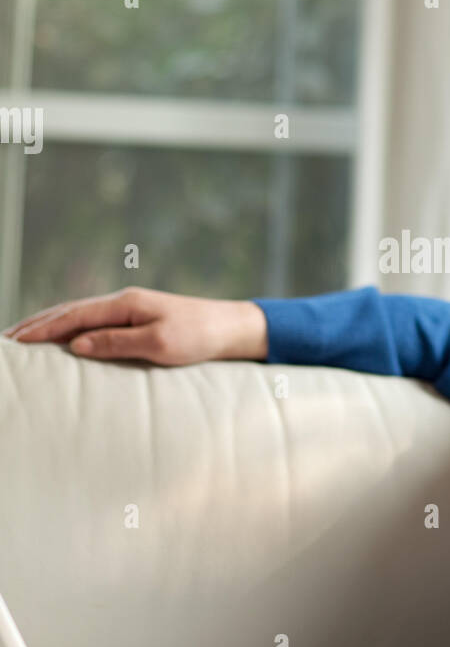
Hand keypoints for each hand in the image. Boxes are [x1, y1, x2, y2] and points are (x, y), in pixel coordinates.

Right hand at [2, 286, 267, 364]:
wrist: (229, 327)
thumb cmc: (198, 337)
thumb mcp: (159, 344)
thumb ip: (117, 343)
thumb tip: (77, 345)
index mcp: (125, 304)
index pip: (73, 316)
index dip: (43, 329)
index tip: (16, 340)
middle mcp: (123, 301)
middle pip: (70, 311)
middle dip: (37, 324)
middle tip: (8, 339)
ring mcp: (129, 308)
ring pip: (79, 314)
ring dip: (50, 324)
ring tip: (25, 336)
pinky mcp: (137, 317)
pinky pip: (93, 321)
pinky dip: (71, 326)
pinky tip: (64, 335)